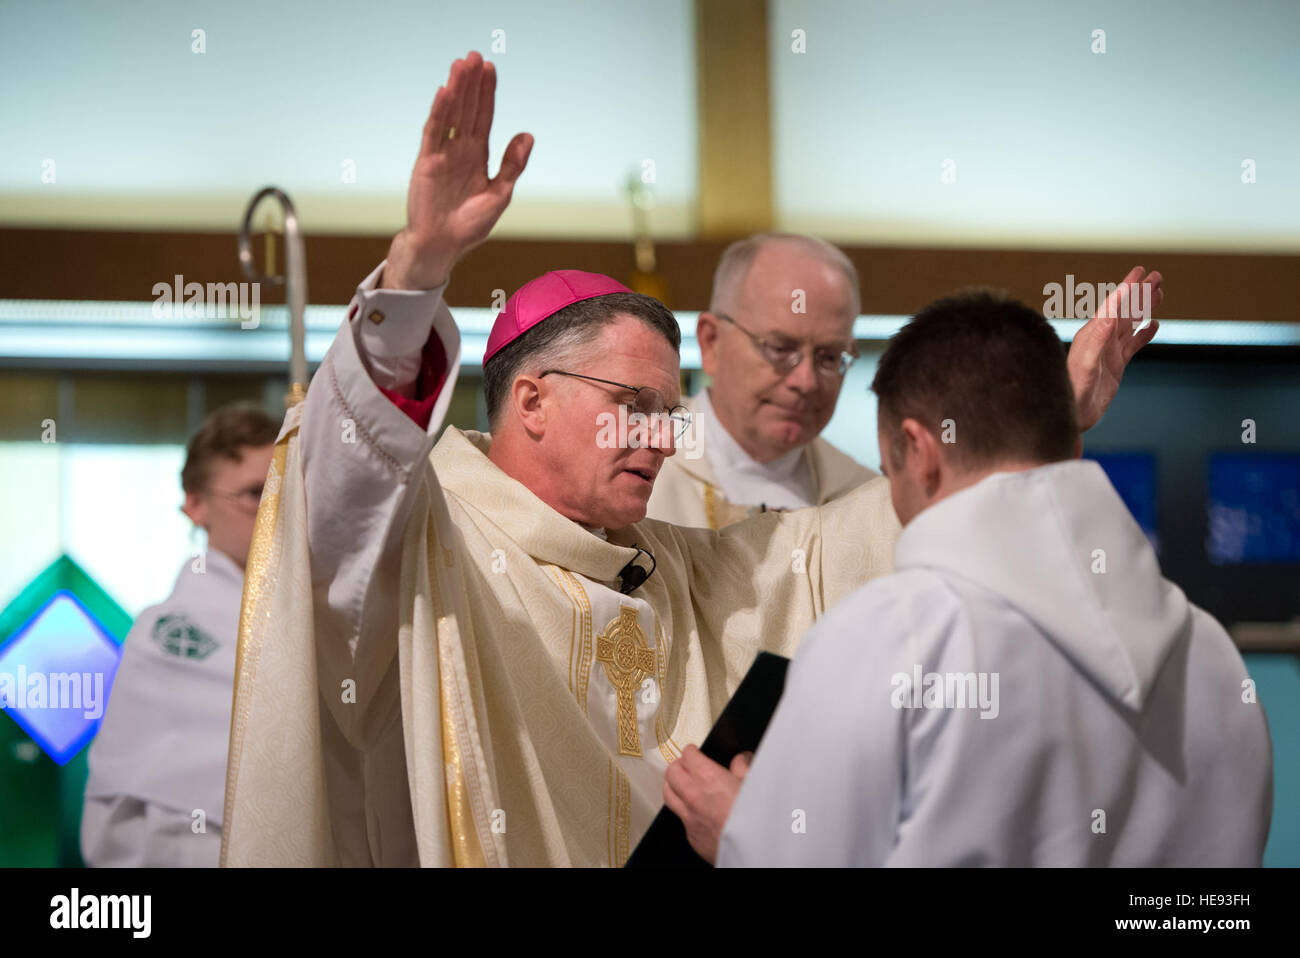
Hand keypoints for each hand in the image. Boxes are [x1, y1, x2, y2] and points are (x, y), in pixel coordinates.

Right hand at [384, 51, 533, 289]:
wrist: (443, 245)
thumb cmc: (470, 224)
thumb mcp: (500, 194)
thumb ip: (512, 165)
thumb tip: (528, 134)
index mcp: (477, 155)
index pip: (483, 117)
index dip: (487, 93)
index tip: (490, 68)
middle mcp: (459, 149)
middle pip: (467, 109)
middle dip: (471, 83)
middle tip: (475, 56)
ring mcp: (442, 154)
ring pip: (450, 115)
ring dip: (455, 90)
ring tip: (461, 64)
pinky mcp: (427, 163)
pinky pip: (434, 133)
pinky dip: (439, 113)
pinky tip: (444, 93)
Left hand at [661, 746, 751, 864]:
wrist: (751, 848)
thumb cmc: (753, 817)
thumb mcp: (753, 783)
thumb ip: (743, 767)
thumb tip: (742, 759)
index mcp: (708, 777)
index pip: (688, 755)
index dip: (691, 751)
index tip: (694, 751)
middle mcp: (693, 796)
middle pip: (672, 772)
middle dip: (678, 765)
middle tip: (685, 765)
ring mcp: (689, 817)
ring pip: (668, 794)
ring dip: (672, 786)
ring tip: (679, 783)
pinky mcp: (691, 835)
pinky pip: (681, 818)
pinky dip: (684, 811)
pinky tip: (694, 812)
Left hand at [1067, 266, 1162, 430]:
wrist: (1071, 415)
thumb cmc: (1073, 392)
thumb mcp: (1085, 366)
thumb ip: (1095, 342)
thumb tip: (1107, 317)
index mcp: (1092, 335)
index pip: (1113, 305)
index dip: (1127, 287)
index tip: (1140, 271)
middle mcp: (1100, 339)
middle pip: (1125, 310)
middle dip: (1140, 292)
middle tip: (1157, 275)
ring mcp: (1109, 351)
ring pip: (1131, 323)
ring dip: (1144, 307)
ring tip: (1159, 292)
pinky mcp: (1115, 365)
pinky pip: (1133, 344)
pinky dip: (1145, 333)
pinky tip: (1154, 324)